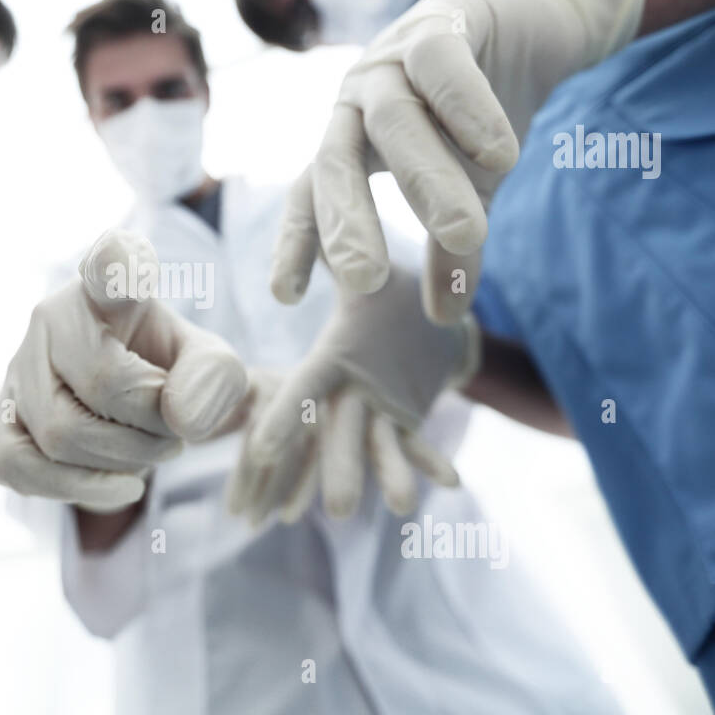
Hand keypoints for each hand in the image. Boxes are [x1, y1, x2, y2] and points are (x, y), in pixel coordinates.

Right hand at [0, 229, 248, 509]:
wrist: (137, 405)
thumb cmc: (171, 373)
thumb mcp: (212, 367)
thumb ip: (213, 379)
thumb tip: (181, 416)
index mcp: (108, 289)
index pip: (108, 266)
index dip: (115, 261)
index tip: (126, 252)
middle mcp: (51, 316)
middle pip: (100, 384)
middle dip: (153, 427)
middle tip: (176, 433)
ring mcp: (17, 368)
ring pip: (57, 433)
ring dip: (121, 461)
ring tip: (149, 455)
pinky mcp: (1, 420)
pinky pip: (16, 465)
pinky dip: (75, 489)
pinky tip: (120, 486)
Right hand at [232, 264, 478, 520]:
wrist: (419, 308)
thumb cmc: (378, 286)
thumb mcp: (360, 269)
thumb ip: (337, 252)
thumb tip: (316, 204)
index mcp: (332, 356)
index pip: (301, 389)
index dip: (284, 417)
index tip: (262, 450)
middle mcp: (347, 389)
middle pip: (335, 433)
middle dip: (334, 470)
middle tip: (335, 510)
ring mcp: (374, 407)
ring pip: (375, 447)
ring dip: (388, 476)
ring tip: (400, 507)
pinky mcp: (402, 416)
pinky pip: (415, 443)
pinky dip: (431, 462)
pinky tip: (452, 481)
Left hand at [272, 0, 646, 323]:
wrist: (540, 33)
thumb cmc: (485, 124)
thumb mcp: (471, 196)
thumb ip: (453, 253)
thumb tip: (445, 319)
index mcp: (350, 144)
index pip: (309, 197)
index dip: (295, 243)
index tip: (285, 296)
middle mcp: (356, 103)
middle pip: (334, 163)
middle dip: (347, 221)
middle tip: (366, 280)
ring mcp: (391, 60)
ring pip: (394, 121)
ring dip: (427, 178)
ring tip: (463, 231)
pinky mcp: (439, 22)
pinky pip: (440, 65)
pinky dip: (468, 109)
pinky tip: (500, 156)